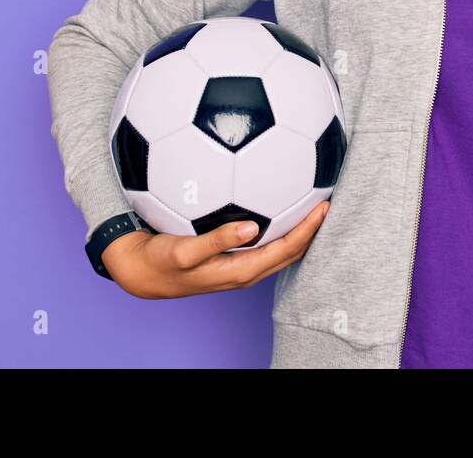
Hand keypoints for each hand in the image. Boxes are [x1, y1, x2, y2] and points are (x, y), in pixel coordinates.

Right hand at [101, 201, 329, 298]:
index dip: (308, 229)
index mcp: (242, 271)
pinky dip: (282, 228)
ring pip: (282, 249)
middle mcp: (247, 271)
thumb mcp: (184, 251)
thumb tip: (249, 227)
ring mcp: (242, 267)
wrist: (143, 274)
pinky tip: (280, 204)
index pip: (287, 249)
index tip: (324, 205)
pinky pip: (268, 245)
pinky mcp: (234, 259)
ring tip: (313, 201)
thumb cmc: (162, 261)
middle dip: (313, 228)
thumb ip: (216, 240)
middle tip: (328, 199)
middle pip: (292, 251)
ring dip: (300, 229)